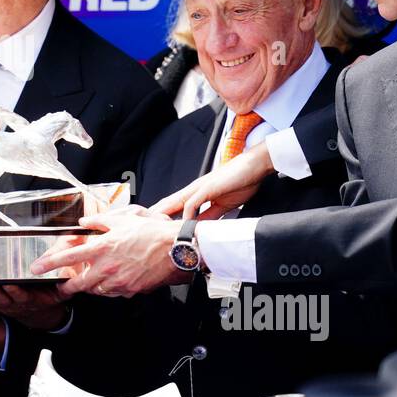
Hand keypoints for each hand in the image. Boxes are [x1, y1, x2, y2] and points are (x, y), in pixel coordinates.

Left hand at [0, 283, 72, 331]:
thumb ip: (66, 289)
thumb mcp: (59, 296)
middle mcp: (12, 302)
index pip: (21, 294)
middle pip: (0, 296)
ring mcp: (1, 304)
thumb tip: (72, 284)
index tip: (10, 284)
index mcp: (27, 299)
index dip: (14, 290)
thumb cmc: (48, 300)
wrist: (41, 318)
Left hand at [30, 211, 183, 296]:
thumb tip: (84, 223)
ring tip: (94, 279)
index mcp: (102, 248)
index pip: (68, 257)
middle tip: (63, 286)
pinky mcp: (131, 290)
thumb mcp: (122, 220)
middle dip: (68, 287)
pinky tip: (115, 280)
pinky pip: (114, 293)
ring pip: (96, 290)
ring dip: (92, 286)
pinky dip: (110, 289)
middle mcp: (107, 267)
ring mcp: (118, 281)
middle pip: (79, 284)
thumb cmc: (150, 232)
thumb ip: (99, 223)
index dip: (49, 264)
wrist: (174, 248)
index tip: (36, 269)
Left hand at [148, 143, 273, 219]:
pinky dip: (187, 215)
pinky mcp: (208, 187)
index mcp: (196, 193)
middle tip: (141, 230)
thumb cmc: (240, 182)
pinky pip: (193, 202)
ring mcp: (199, 187)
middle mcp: (193, 189)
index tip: (152, 230)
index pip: (173, 206)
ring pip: (174, 202)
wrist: (254, 166)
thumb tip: (201, 229)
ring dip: (165, 217)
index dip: (162, 217)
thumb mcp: (223, 205)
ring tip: (155, 231)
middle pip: (167, 203)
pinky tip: (184, 225)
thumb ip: (211, 216)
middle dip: (154, 217)